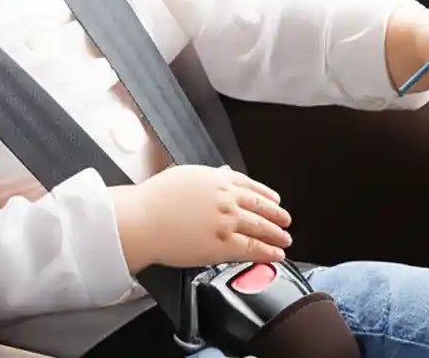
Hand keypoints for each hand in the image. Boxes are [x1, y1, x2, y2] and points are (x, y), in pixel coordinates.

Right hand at [111, 165, 291, 272]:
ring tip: (285, 239)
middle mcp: (227, 198)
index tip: (274, 199)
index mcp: (218, 179)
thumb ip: (209, 176)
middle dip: (277, 215)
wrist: (143, 220)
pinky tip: (276, 255)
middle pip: (261, 207)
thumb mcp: (185, 176)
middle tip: (286, 220)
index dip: (266, 194)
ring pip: (261, 228)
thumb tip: (223, 173)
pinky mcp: (223, 245)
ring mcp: (227, 221)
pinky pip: (252, 249)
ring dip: (277, 234)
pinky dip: (268, 252)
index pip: (250, 186)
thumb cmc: (154, 199)